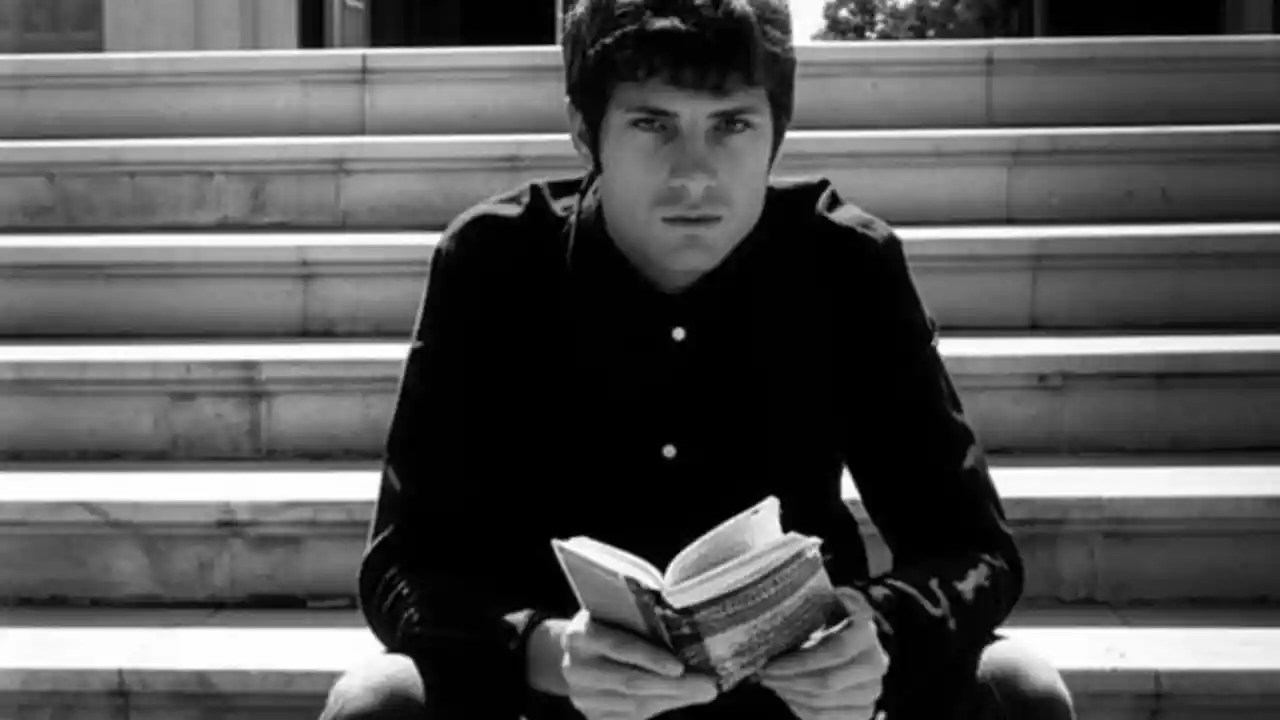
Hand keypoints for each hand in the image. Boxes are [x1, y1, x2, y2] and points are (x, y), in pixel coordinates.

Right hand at [560, 609, 718, 719]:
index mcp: (580, 634)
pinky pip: (630, 717)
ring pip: (634, 703)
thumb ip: (643, 621)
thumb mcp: (616, 615)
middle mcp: (575, 667)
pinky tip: (678, 698)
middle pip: (630, 681)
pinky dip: (659, 707)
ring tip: (701, 691)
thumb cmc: (607, 626)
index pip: (620, 647)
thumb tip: (690, 631)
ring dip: (672, 698)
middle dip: (674, 685)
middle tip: (707, 686)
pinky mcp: (590, 715)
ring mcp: (581, 695)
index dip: (651, 657)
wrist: (573, 654)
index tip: (680, 666)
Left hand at [758, 587, 888, 719]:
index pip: (835, 651)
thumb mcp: (826, 606)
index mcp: (867, 632)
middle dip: (788, 679)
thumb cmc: (829, 624)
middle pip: (826, 681)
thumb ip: (825, 600)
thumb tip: (830, 586)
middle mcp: (876, 664)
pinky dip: (799, 708)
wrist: (852, 650)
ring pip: (822, 701)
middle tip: (763, 674)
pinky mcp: (864, 712)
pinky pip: (824, 717)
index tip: (770, 663)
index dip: (799, 661)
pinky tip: (786, 694)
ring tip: (770, 682)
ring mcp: (872, 691)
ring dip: (789, 693)